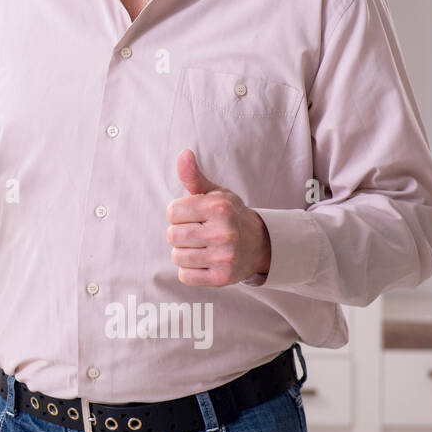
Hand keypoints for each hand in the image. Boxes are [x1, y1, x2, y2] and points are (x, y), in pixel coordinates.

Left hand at [165, 149, 270, 286]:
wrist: (259, 244)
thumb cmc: (229, 215)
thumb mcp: (215, 193)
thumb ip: (194, 176)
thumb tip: (183, 153)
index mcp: (219, 207)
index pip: (172, 212)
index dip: (179, 214)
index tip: (194, 215)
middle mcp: (224, 231)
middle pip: (172, 235)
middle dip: (180, 233)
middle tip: (199, 232)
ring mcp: (225, 257)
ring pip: (177, 257)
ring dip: (184, 253)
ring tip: (202, 247)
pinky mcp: (222, 278)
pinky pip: (185, 276)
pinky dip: (190, 270)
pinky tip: (205, 261)